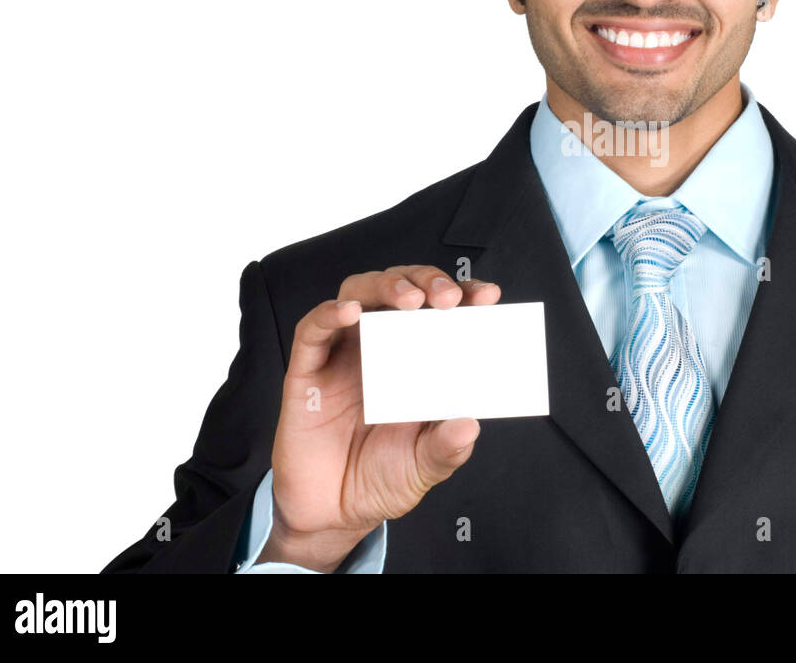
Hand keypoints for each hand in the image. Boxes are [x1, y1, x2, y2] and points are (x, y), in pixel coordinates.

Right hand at [256, 265, 499, 571]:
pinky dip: (329, 313)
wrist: (332, 513)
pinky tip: (349, 312)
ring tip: (409, 299)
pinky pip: (313, 329)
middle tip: (448, 298)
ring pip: (359, 292)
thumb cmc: (381, 478)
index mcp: (419, 362)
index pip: (442, 313)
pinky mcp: (308, 370)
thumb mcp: (425, 467)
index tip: (487, 296)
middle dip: (427, 281)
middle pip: (402, 289)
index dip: (464, 296)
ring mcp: (345, 354)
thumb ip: (446, 448)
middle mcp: (383, 349)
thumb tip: (469, 425)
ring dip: (386, 285)